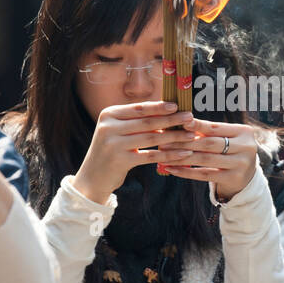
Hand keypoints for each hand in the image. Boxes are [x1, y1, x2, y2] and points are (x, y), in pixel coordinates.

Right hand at [74, 101, 196, 203]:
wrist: (92, 177)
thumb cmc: (111, 150)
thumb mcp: (116, 130)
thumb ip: (135, 120)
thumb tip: (165, 109)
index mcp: (108, 114)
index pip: (139, 108)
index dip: (159, 106)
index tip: (177, 105)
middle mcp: (109, 127)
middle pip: (147, 122)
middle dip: (171, 119)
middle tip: (190, 118)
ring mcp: (114, 144)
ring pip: (151, 138)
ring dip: (174, 136)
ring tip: (191, 135)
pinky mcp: (121, 161)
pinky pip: (151, 155)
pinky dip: (169, 154)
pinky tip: (184, 153)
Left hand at [156, 116, 258, 201]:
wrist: (246, 178)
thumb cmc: (230, 152)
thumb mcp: (226, 139)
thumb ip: (208, 132)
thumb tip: (180, 123)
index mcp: (244, 132)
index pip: (215, 127)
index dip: (196, 125)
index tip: (178, 123)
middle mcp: (246, 147)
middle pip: (209, 143)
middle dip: (184, 142)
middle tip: (164, 141)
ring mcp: (241, 164)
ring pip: (205, 159)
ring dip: (181, 157)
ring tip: (164, 155)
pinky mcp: (233, 179)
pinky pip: (205, 175)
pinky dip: (187, 172)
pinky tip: (172, 169)